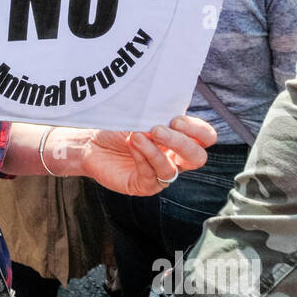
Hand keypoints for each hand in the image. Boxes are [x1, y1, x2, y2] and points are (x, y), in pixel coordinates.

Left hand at [82, 116, 216, 195]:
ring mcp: (160, 174)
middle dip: (181, 142)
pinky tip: (132, 145)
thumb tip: (171, 111)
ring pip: (172, 170)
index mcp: (181, 138)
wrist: (91, 141)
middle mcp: (175, 158)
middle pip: (198, 158)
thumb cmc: (118, 126)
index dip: (197, 130)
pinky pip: (150, 176)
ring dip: (155, 151)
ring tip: (138, 136)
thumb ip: (160, 114)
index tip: (175, 119)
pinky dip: (142, 158)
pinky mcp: (144, 186)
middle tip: (158, 129)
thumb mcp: (142, 115)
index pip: (206, 138)